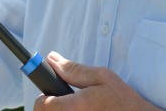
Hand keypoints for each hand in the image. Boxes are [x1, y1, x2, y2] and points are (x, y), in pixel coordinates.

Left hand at [34, 52, 160, 110]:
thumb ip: (74, 69)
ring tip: (81, 109)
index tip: (52, 94)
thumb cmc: (123, 101)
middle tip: (69, 102)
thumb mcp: (102, 77)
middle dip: (52, 107)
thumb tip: (52, 59)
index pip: (42, 105)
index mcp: (76, 107)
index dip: (44, 97)